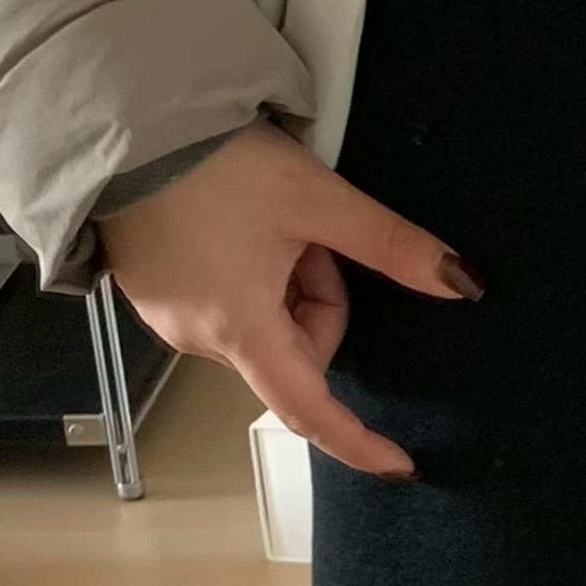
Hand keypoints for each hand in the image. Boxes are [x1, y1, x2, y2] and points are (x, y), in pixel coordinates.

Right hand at [96, 124, 479, 479]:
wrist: (124, 121)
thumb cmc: (214, 161)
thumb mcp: (317, 198)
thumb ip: (392, 246)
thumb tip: (462, 284)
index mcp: (238, 329)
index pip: (308, 410)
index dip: (357, 441)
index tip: (399, 464)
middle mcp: (197, 339)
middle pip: (295, 352)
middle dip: (320, 300)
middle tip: (308, 236)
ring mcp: (169, 319)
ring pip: (265, 326)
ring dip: (286, 284)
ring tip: (266, 220)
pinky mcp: (155, 294)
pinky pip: (229, 307)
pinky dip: (252, 277)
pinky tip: (238, 225)